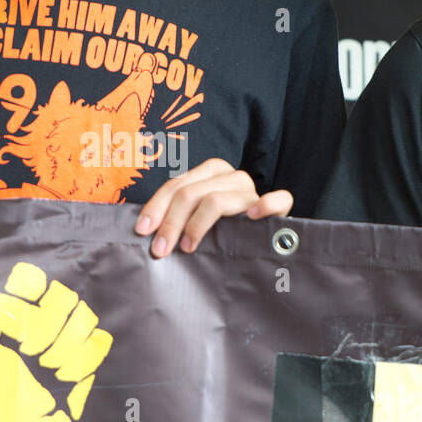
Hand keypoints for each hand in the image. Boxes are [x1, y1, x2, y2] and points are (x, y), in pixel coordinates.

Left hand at [134, 158, 293, 258]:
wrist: (260, 236)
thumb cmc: (221, 229)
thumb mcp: (195, 217)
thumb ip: (175, 216)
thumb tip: (143, 231)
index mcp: (210, 172)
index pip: (176, 186)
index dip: (156, 208)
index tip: (142, 231)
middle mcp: (231, 177)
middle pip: (191, 194)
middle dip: (170, 223)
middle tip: (160, 249)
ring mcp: (252, 190)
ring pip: (217, 200)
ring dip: (197, 225)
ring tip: (187, 248)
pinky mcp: (278, 206)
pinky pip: (277, 200)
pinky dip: (264, 205)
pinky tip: (251, 218)